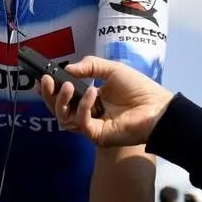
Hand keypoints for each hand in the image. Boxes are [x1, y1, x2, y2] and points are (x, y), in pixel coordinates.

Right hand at [38, 56, 173, 147]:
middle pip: (58, 109)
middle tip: (46, 80)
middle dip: (49, 95)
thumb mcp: (112, 70)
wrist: (158, 107)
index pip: (65, 96)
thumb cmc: (139, 88)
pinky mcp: (97, 135)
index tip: (44, 76)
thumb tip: (67, 69)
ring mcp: (91, 126)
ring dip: (63, 100)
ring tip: (68, 85)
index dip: (52, 88)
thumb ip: (90, 66)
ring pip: (64, 118)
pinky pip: (81, 122)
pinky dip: (83, 106)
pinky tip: (93, 93)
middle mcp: (88, 113)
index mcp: (90, 99)